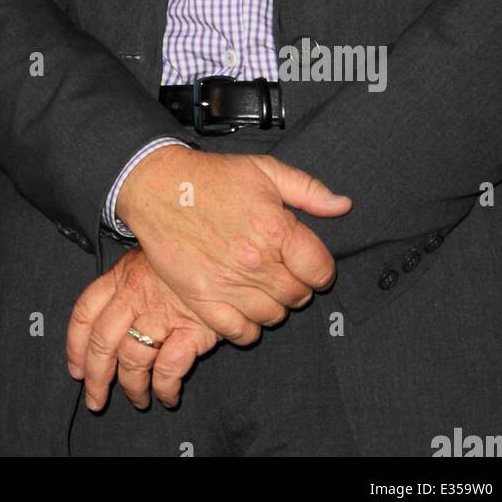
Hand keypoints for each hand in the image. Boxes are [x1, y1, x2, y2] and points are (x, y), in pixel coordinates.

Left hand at [67, 248, 221, 412]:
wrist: (225, 253)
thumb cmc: (183, 262)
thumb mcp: (147, 260)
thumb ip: (124, 285)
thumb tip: (100, 327)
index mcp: (122, 276)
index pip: (85, 312)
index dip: (76, 346)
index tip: (76, 370)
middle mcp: (136, 294)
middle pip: (103, 342)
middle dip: (97, 378)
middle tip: (96, 400)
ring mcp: (163, 312)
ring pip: (133, 359)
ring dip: (132, 388)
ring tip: (138, 399)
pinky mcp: (191, 329)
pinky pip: (167, 368)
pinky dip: (164, 388)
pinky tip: (167, 396)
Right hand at [114, 150, 351, 345]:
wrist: (158, 187)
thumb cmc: (210, 177)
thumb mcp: (264, 169)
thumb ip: (308, 189)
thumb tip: (343, 206)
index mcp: (275, 229)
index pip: (320, 270)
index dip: (320, 268)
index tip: (309, 263)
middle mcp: (255, 262)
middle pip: (298, 296)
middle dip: (297, 285)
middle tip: (281, 270)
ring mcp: (228, 284)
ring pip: (272, 316)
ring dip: (273, 304)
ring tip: (260, 285)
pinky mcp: (203, 299)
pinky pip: (240, 332)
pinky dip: (248, 326)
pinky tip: (243, 305)